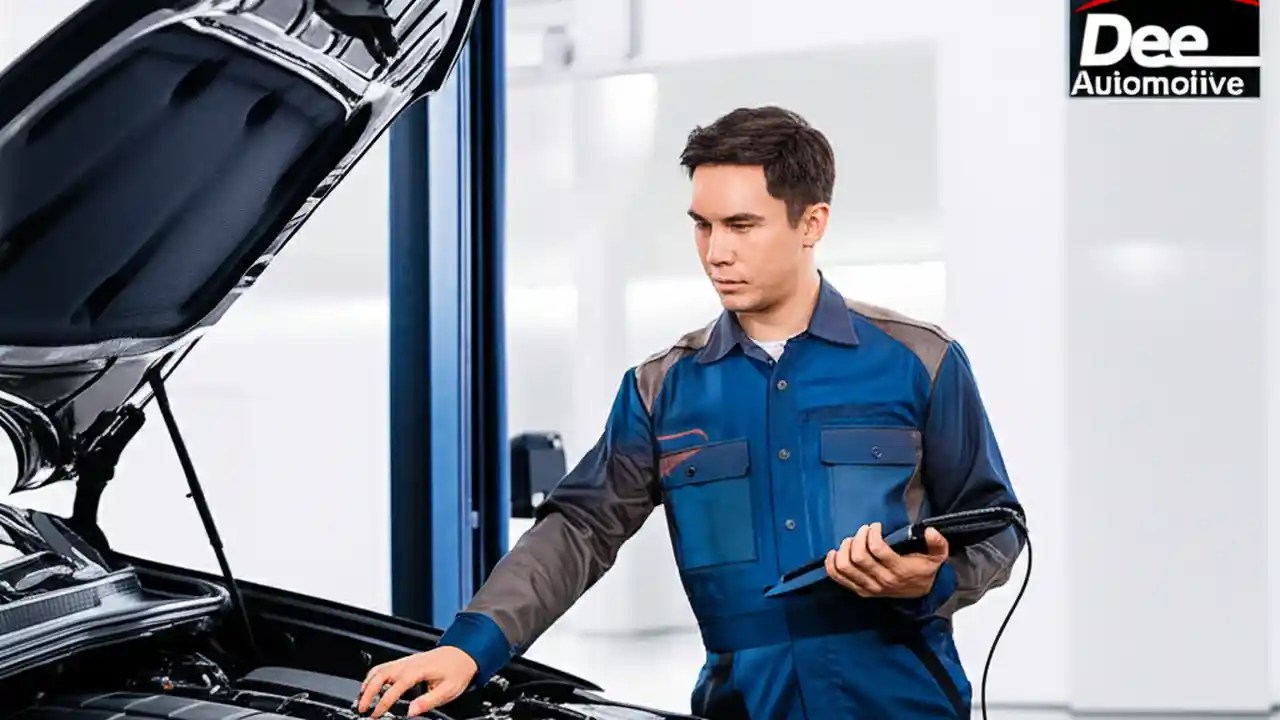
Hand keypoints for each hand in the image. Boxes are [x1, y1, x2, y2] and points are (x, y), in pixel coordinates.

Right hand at [356, 645, 477, 716]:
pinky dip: (373, 676)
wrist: (463, 654)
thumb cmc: (457, 670)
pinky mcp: (406, 661)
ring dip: (367, 683)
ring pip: (380, 669)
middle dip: (367, 692)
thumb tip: (411, 711)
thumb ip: (428, 701)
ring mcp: (406, 661)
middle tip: (362, 708)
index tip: (376, 713)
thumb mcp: (448, 690)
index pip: (395, 687)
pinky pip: (384, 666)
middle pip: (380, 675)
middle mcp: (408, 664)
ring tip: (361, 699)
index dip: (383, 702)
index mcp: (417, 671)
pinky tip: (371, 685)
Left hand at [825, 522, 948, 598]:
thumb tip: (930, 531)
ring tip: (851, 540)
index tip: (876, 526)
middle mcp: (883, 581)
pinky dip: (831, 564)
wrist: (921, 595)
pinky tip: (834, 552)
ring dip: (844, 548)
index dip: (872, 534)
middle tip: (863, 530)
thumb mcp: (938, 556)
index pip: (878, 550)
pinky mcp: (860, 591)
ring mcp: (869, 588)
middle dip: (857, 538)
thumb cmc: (925, 570)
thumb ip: (938, 543)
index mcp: (900, 570)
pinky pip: (838, 578)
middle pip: (858, 557)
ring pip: (846, 567)